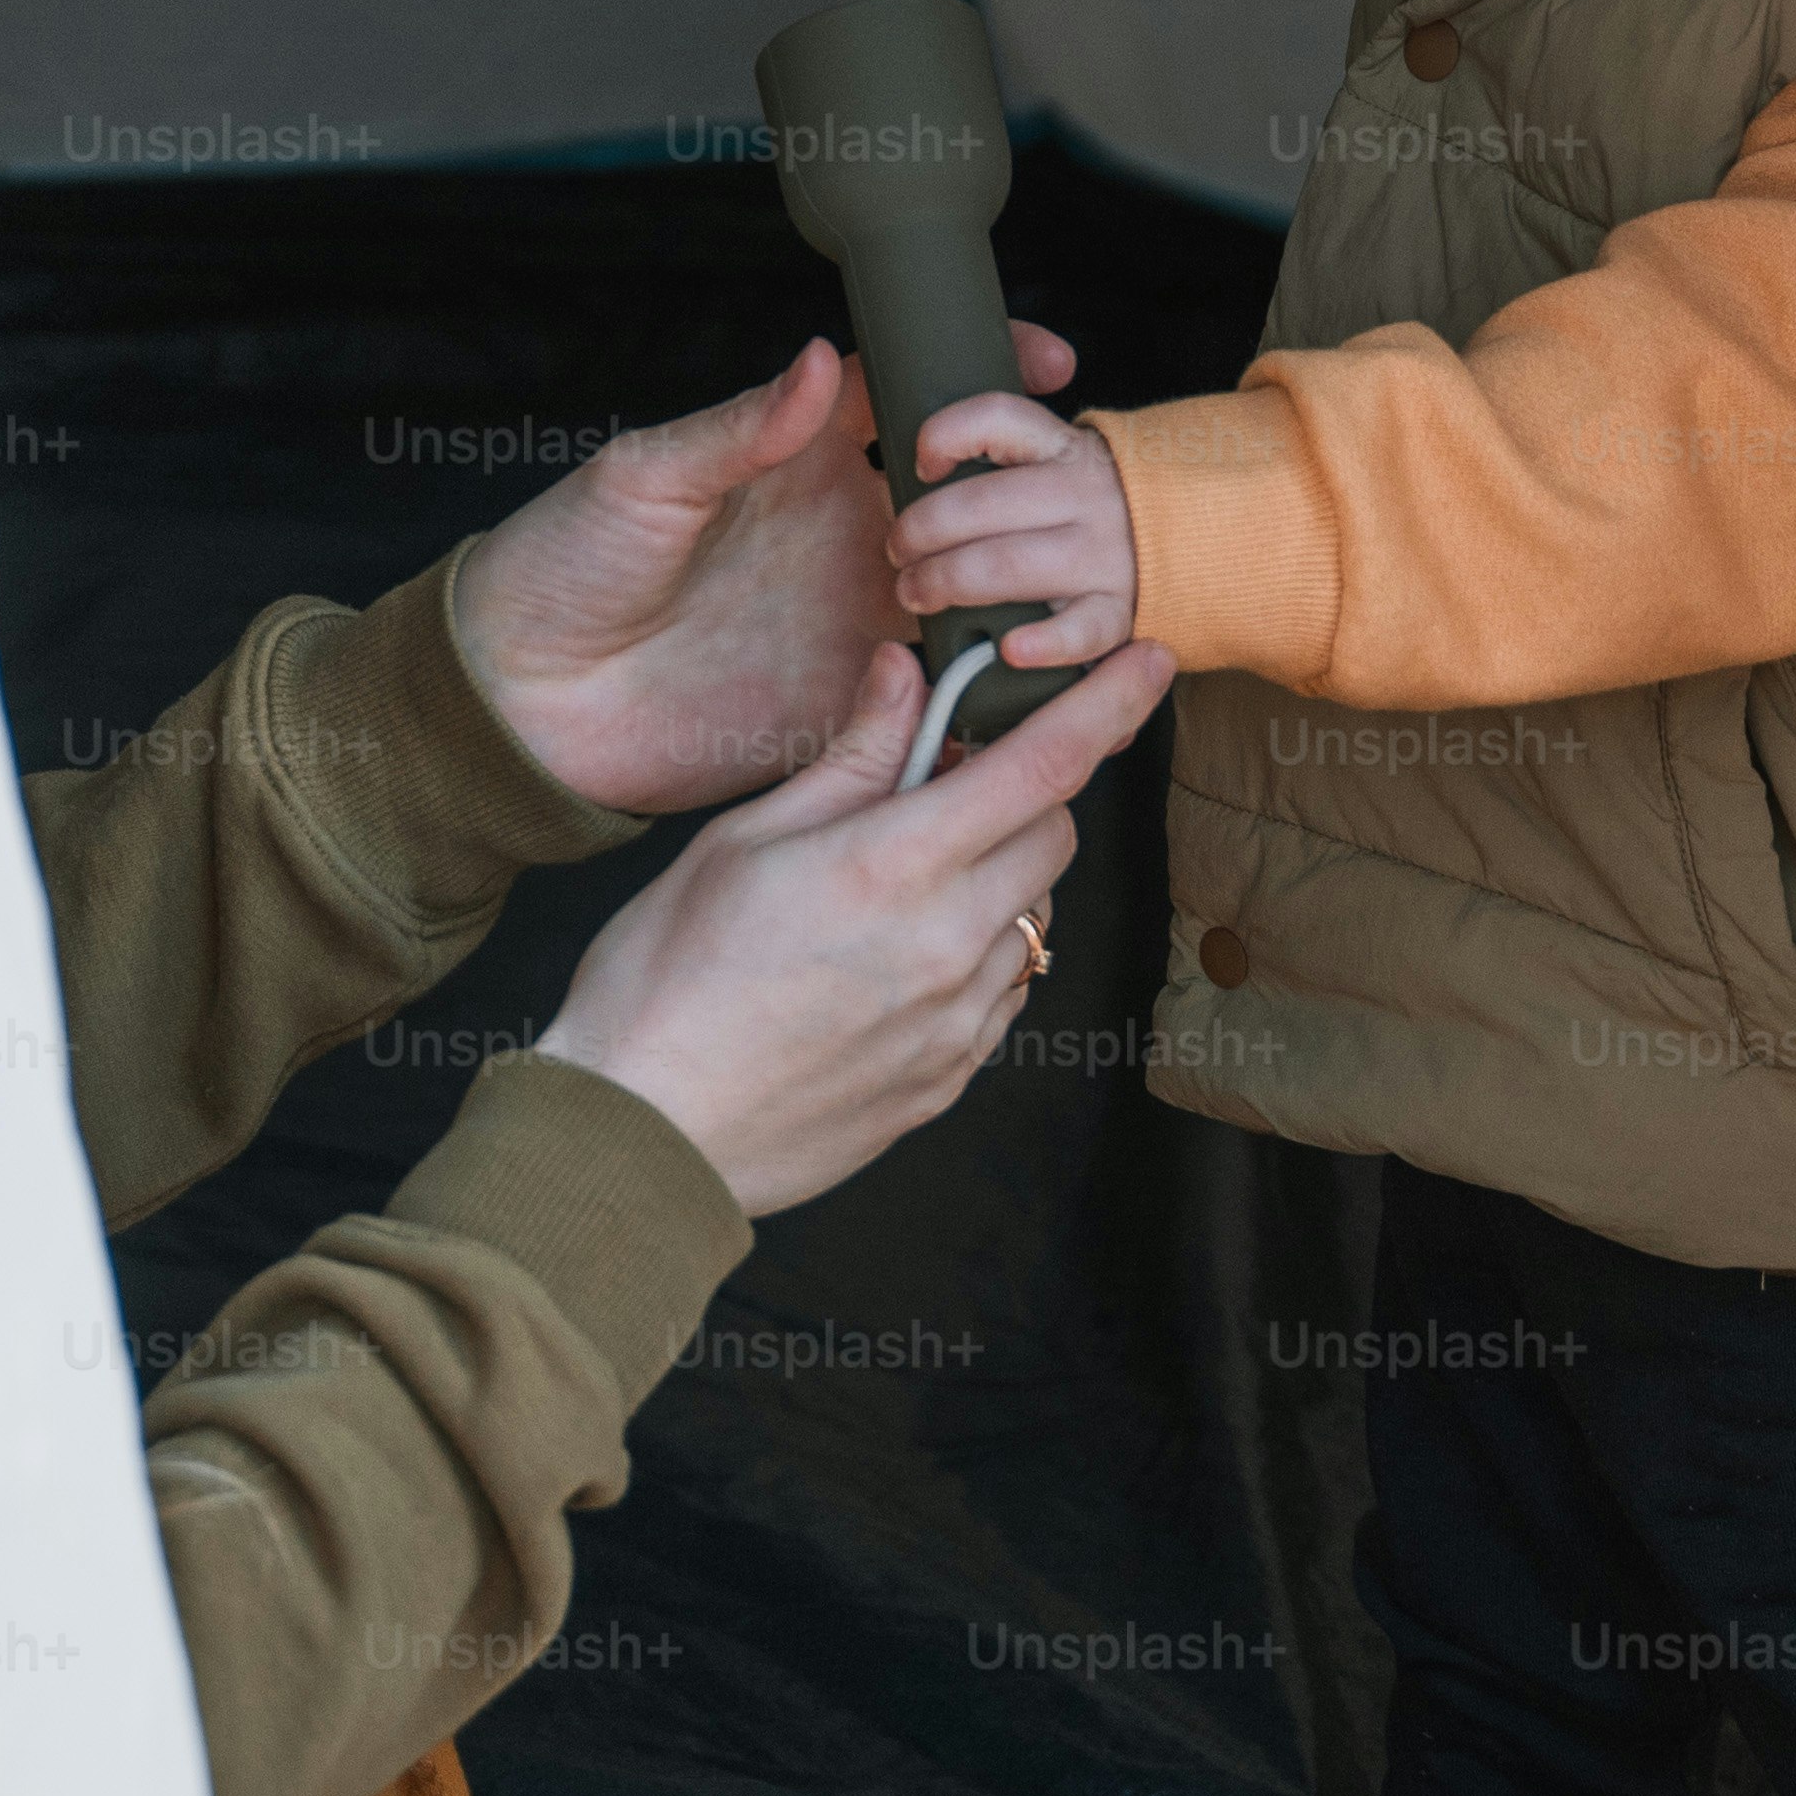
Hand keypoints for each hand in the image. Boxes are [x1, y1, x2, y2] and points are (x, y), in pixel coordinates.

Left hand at [455, 324, 1080, 814]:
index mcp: (796, 461)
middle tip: (1063, 482)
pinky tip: (1029, 662)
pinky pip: (937, 690)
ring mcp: (851, 618)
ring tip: (1068, 564)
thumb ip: (741, 429)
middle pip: (966, 494)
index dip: (980, 373)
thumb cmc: (561, 565)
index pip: (907, 396)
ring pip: (972, 588)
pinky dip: (985, 678)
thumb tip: (822, 358)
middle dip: (1027, 482)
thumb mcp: (645, 479)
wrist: (518, 702)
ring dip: (1021, 577)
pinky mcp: (845, 703)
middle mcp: (841, 534)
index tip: (1048, 357)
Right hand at [536, 637, 1176, 1215]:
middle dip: (1021, 793)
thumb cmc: (666, 977)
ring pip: (1034, 916)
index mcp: (894, 867)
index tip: (1151, 662)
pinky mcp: (949, 1079)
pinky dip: (976, 952)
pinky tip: (894, 957)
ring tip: (896, 886)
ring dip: (997, 877)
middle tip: (938, 787)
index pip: (1042, 767)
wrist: (644, 1133)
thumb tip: (907, 674)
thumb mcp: (744, 840)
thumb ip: (852, 757)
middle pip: (1054, 836)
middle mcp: (948, 945)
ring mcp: (957, 1022)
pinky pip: (1004, 992)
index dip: (1106, 705)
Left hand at [890, 390, 1140, 673]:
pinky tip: (1007, 649)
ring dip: (949, 582)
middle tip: (899, 550)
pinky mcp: (1121, 609)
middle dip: (922, 529)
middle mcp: (1084, 493)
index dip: (947, 435)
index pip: (998, 419)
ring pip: (1008, 565)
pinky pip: (1081, 629)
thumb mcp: (1060, 456)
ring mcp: (1105, 553)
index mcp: (1062, 448)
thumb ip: (1002, 447)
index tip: (921, 463)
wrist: (1204, 536)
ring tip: (917, 593)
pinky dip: (1043, 643)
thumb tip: (927, 456)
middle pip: (983, 503)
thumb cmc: (1097, 504)